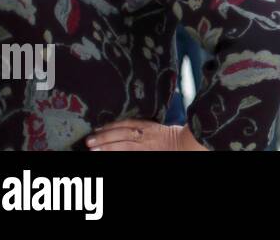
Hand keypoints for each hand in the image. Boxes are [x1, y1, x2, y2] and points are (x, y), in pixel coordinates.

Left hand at [86, 119, 206, 150]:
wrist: (190, 146)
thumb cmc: (177, 138)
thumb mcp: (160, 128)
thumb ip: (145, 127)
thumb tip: (125, 126)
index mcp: (150, 127)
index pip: (127, 123)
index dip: (111, 125)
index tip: (97, 126)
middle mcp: (147, 136)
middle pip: (122, 135)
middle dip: (105, 137)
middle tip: (89, 140)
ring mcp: (146, 147)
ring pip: (124, 147)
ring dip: (107, 148)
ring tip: (92, 150)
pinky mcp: (146, 155)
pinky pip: (130, 155)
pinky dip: (119, 155)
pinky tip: (108, 156)